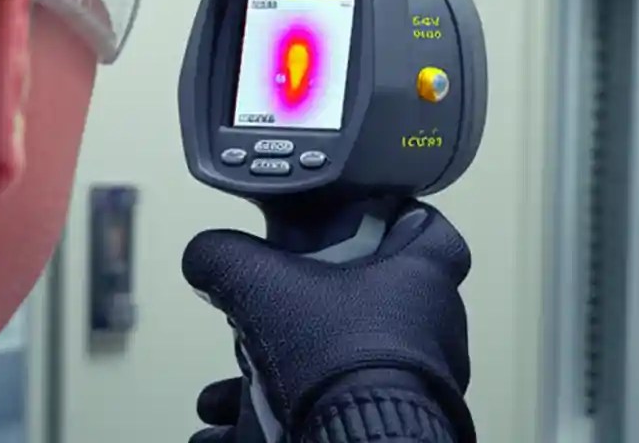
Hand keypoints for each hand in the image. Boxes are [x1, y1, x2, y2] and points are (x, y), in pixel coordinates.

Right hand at [183, 204, 473, 442]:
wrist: (361, 441)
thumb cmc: (344, 361)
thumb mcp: (263, 287)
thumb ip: (228, 258)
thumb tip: (207, 254)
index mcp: (422, 275)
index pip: (425, 225)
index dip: (392, 217)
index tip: (357, 221)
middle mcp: (432, 326)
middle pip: (370, 297)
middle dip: (307, 310)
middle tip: (275, 309)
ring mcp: (418, 379)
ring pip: (341, 360)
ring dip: (283, 372)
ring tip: (228, 391)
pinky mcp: (394, 418)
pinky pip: (331, 408)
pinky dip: (279, 418)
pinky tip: (226, 429)